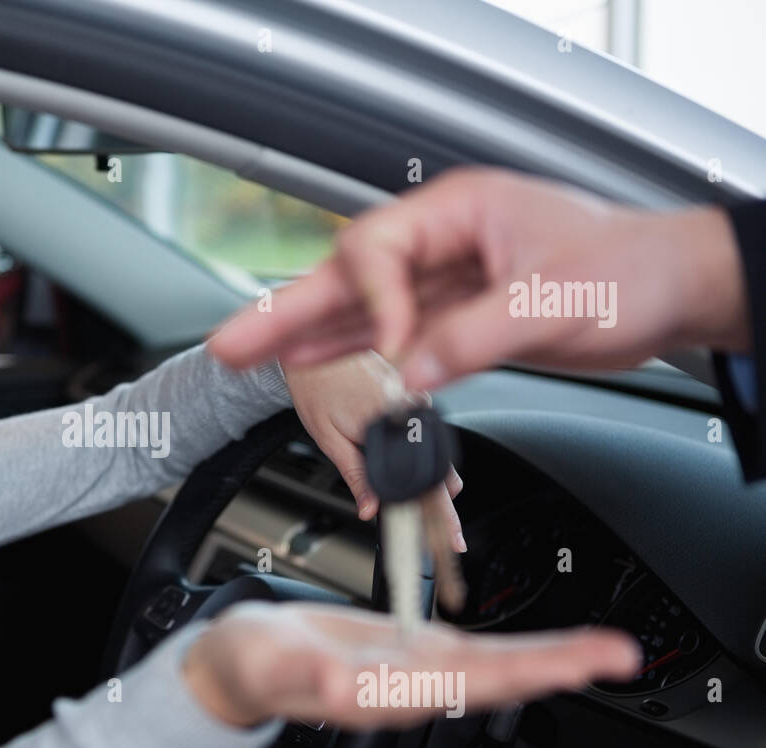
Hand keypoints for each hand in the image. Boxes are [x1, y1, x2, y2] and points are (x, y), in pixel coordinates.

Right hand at [182, 600, 640, 729]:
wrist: (238, 665)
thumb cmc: (247, 664)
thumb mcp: (265, 660)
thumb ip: (303, 676)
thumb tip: (347, 689)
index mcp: (385, 690)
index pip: (471, 681)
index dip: (530, 670)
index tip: (579, 664)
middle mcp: (409, 687)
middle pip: (499, 677)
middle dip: (561, 664)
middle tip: (621, 653)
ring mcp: (412, 673)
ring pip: (493, 668)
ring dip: (550, 660)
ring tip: (601, 652)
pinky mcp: (408, 653)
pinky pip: (474, 654)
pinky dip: (516, 649)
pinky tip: (543, 649)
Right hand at [209, 167, 750, 392]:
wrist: (676, 294)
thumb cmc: (634, 268)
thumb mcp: (551, 301)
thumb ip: (470, 338)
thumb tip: (409, 373)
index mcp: (460, 211)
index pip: (380, 251)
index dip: (374, 302)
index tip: (394, 349)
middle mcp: (443, 243)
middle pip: (347, 276)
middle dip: (286, 310)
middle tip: (233, 340)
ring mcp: (446, 284)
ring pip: (360, 310)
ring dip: (305, 334)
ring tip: (247, 354)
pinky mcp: (457, 320)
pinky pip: (391, 337)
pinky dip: (352, 352)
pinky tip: (311, 361)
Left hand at [281, 351, 464, 551]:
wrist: (316, 344)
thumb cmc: (316, 385)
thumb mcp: (328, 437)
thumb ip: (355, 474)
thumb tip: (372, 510)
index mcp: (393, 419)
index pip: (426, 479)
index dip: (440, 516)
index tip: (450, 542)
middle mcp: (414, 407)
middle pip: (443, 469)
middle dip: (443, 505)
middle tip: (446, 539)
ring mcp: (420, 400)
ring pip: (440, 454)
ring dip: (435, 482)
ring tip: (433, 516)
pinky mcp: (418, 397)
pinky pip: (430, 436)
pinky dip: (427, 458)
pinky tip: (419, 476)